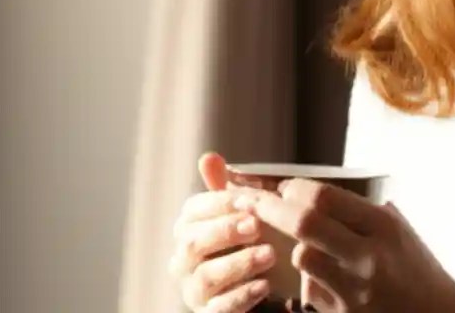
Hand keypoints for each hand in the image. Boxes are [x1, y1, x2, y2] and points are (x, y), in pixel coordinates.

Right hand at [169, 152, 277, 311]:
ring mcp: (193, 290)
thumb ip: (226, 190)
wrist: (256, 290)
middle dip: (225, 232)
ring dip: (239, 263)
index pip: (193, 210)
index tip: (249, 200)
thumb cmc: (246, 245)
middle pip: (193, 243)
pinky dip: (241, 296)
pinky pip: (219, 309)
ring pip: (206, 276)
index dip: (219, 203)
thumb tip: (209, 157)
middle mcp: (183, 259)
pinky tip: (265, 285)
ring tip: (270, 255)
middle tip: (258, 226)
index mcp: (188, 228)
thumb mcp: (242, 215)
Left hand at [237, 179, 454, 312]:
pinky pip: (309, 292)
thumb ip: (362, 212)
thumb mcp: (400, 231)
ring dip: (294, 251)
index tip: (282, 189)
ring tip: (300, 247)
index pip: (323, 196)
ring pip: (301, 259)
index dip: (293, 190)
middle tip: (251, 203)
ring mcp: (355, 291)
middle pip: (303, 222)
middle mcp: (369, 257)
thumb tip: (308, 191)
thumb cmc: (418, 271)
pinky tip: (319, 281)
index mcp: (384, 227)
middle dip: (270, 209)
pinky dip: (308, 283)